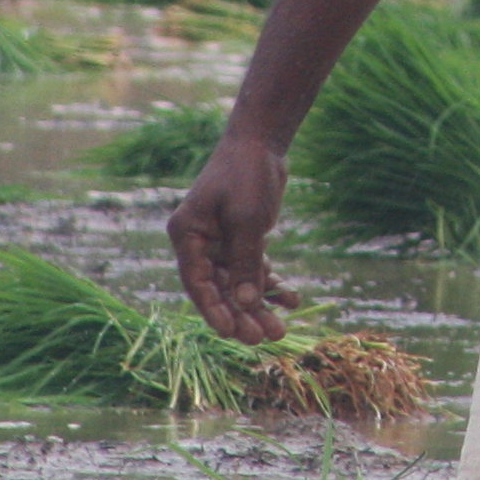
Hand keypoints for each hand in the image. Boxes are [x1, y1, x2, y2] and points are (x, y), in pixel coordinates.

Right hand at [169, 130, 301, 342]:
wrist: (262, 141)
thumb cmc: (246, 173)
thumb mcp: (247, 218)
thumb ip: (245, 261)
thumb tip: (247, 304)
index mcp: (187, 235)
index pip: (196, 283)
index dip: (213, 311)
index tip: (231, 333)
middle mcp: (200, 244)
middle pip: (219, 290)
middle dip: (241, 315)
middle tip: (263, 338)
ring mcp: (220, 244)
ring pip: (239, 285)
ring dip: (259, 307)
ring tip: (280, 330)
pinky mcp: (242, 241)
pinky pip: (254, 271)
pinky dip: (271, 284)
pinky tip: (292, 298)